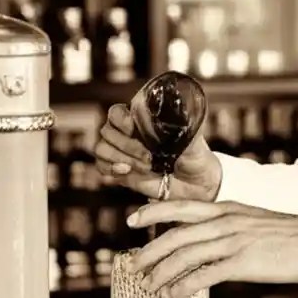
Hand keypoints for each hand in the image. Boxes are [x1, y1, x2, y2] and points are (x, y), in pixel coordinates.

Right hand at [95, 103, 222, 200]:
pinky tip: (126, 171)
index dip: (120, 119)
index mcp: (143, 121)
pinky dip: (110, 168)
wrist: (195, 187)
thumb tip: (182, 110)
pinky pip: (101, 165)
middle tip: (149, 157)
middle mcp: (129, 134)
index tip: (132, 128)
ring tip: (145, 167)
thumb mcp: (193, 141)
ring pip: (101, 148)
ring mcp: (123, 153)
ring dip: (120, 157)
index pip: (117, 112)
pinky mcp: (121, 171)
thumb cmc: (195, 158)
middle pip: (107, 130)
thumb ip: (184, 127)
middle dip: (126, 144)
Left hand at [126, 201, 297, 297]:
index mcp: (228, 208)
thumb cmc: (295, 237)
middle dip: (148, 251)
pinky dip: (182, 286)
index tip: (132, 222)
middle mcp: (225, 220)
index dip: (153, 213)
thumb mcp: (256, 224)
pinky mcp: (243, 262)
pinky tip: (171, 296)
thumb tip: (213, 248)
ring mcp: (233, 240)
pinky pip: (203, 275)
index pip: (181, 207)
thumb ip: (232, 230)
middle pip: (175, 234)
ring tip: (148, 287)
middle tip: (131, 266)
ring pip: (184, 255)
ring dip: (160, 272)